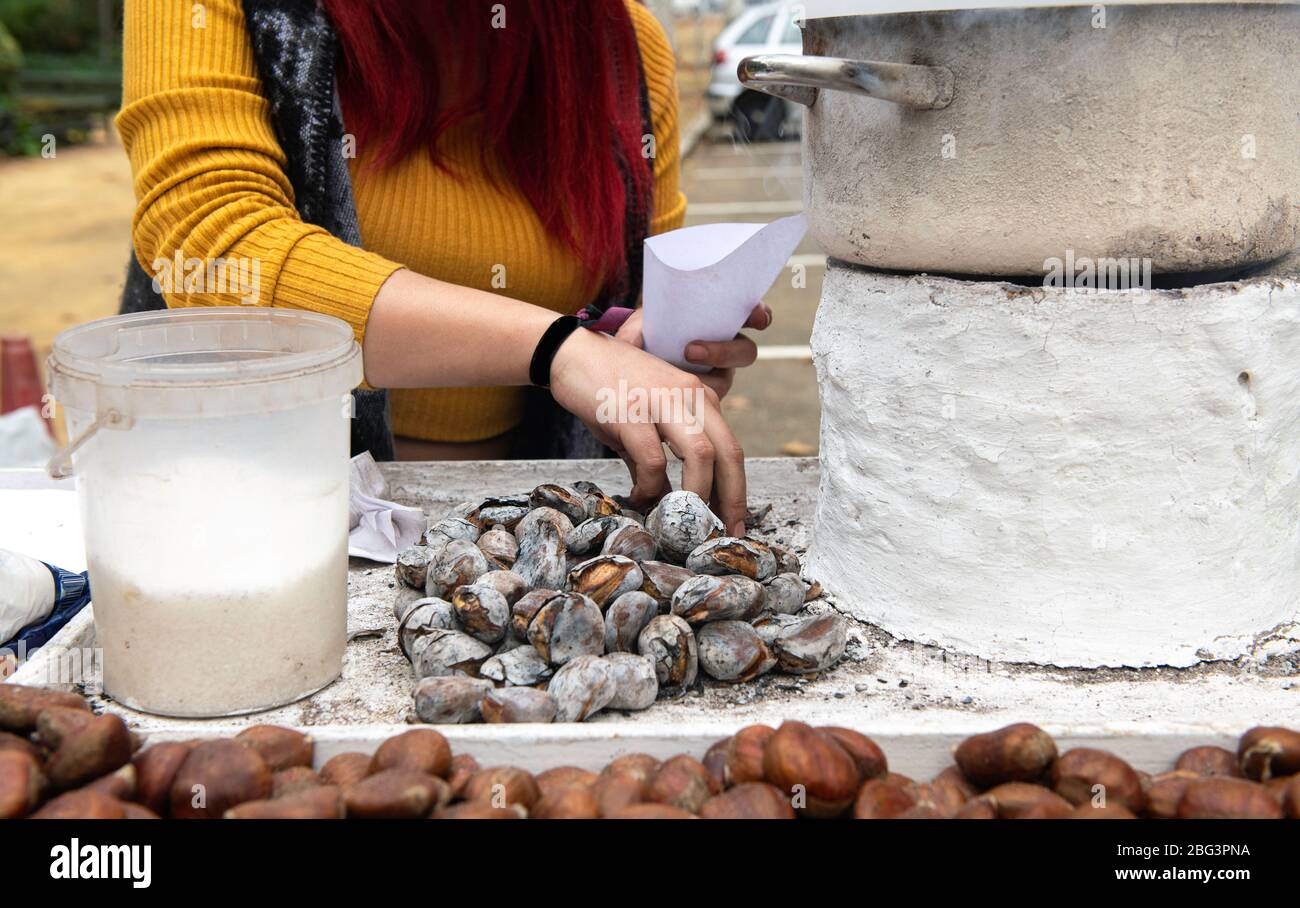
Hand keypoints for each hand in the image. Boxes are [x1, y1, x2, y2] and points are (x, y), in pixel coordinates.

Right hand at [549, 328, 747, 534]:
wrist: (573, 353)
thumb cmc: (611, 389)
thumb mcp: (648, 419)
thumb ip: (662, 457)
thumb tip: (667, 500)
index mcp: (700, 398)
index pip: (732, 449)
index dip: (738, 489)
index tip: (734, 520)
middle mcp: (689, 396)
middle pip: (729, 453)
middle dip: (731, 498)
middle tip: (726, 531)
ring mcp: (661, 401)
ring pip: (701, 455)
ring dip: (696, 494)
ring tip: (681, 517)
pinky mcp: (631, 411)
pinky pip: (653, 460)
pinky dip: (650, 487)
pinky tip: (639, 497)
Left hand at [614, 304, 771, 397]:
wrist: (630, 371)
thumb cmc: (644, 340)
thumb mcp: (638, 330)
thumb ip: (636, 331)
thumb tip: (630, 339)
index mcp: (718, 325)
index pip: (750, 316)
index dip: (759, 315)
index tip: (758, 318)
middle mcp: (725, 351)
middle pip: (744, 352)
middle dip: (724, 351)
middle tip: (691, 351)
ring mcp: (717, 377)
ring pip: (725, 381)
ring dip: (705, 381)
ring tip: (676, 382)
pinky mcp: (705, 403)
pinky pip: (709, 409)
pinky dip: (695, 410)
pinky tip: (677, 412)